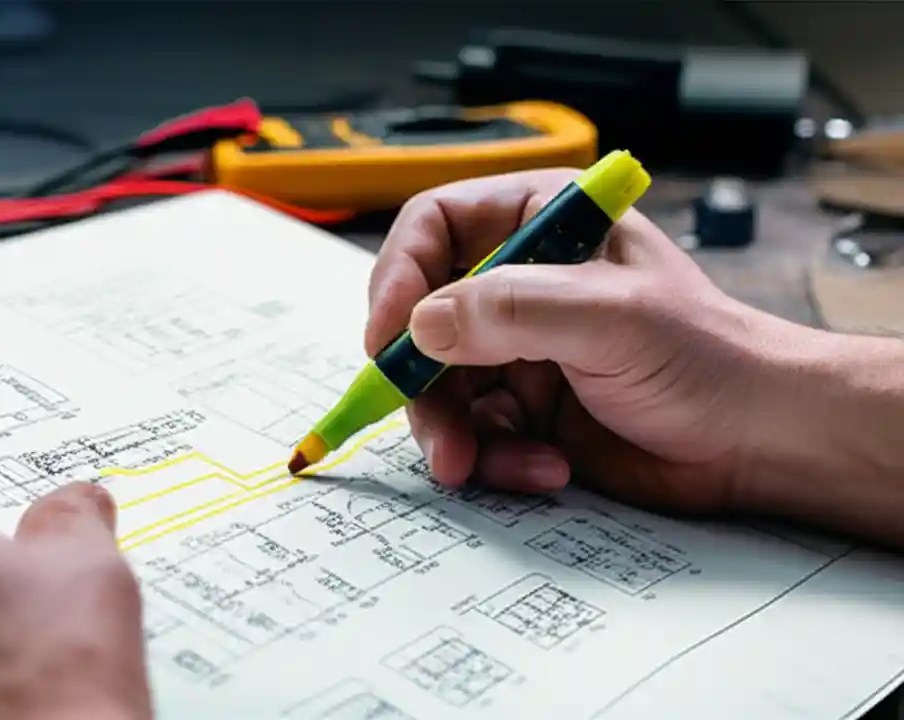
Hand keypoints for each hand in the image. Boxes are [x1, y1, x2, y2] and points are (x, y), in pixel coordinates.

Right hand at [366, 168, 800, 514]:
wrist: (759, 441)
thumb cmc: (708, 357)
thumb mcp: (609, 317)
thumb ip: (511, 311)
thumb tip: (421, 326)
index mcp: (540, 222)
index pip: (433, 227)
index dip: (398, 278)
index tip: (388, 337)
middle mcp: (519, 281)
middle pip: (422, 318)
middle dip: (420, 381)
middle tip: (432, 430)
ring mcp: (518, 348)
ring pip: (438, 386)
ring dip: (452, 432)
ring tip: (476, 466)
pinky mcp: (526, 408)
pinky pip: (474, 432)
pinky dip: (495, 458)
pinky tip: (546, 468)